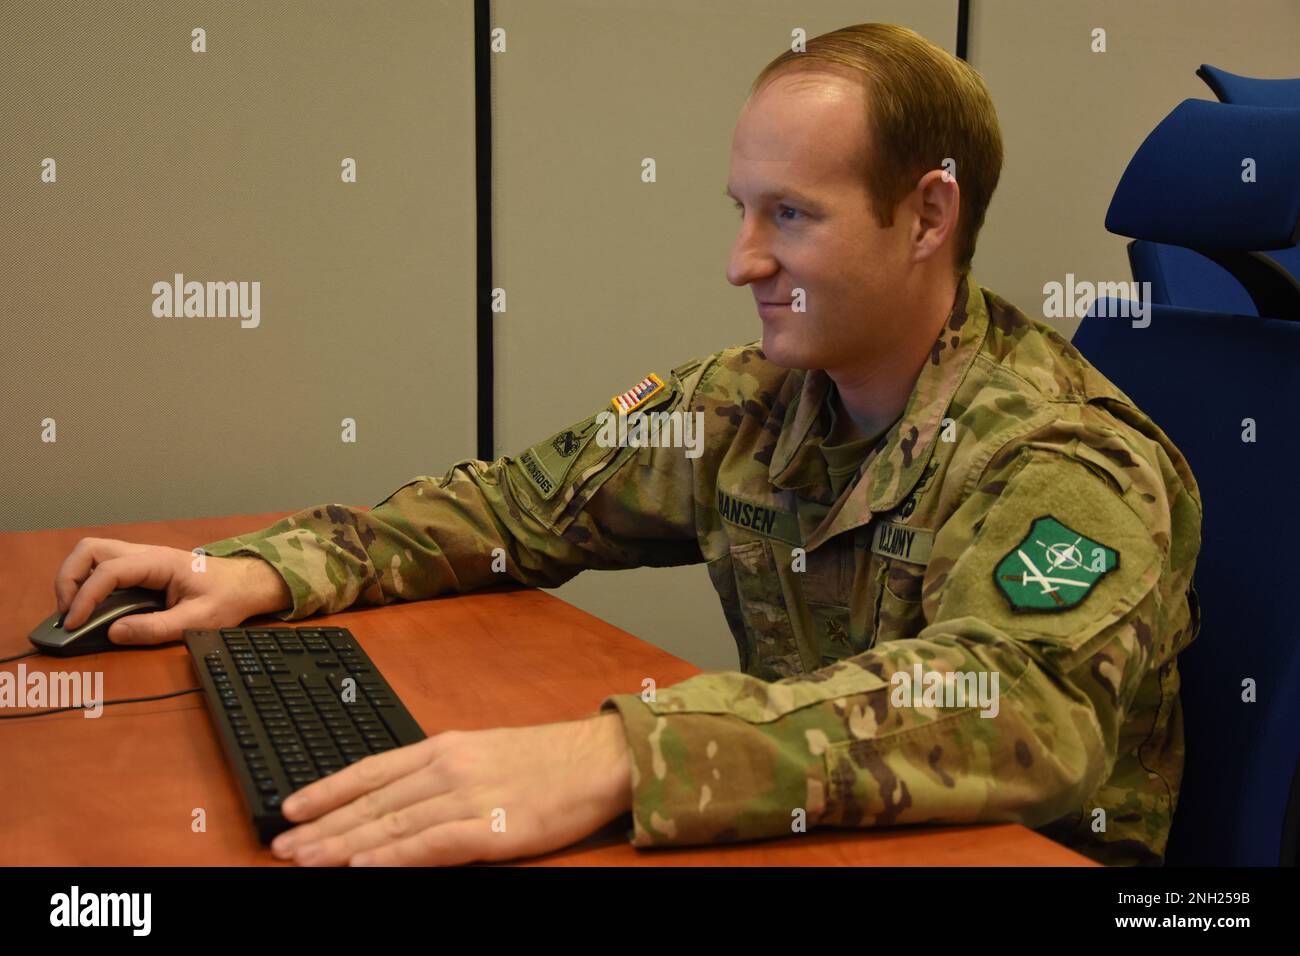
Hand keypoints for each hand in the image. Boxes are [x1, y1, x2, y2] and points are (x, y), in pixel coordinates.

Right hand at [54, 537, 291, 645]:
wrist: (245, 584)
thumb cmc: (227, 598)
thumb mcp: (198, 620)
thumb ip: (156, 628)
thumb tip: (114, 633)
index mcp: (160, 562)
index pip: (108, 571)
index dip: (85, 597)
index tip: (73, 624)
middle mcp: (146, 553)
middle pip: (90, 549)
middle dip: (69, 578)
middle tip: (68, 613)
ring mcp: (141, 558)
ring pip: (93, 553)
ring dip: (75, 578)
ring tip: (74, 611)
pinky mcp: (140, 567)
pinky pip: (104, 566)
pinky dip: (87, 581)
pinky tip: (89, 606)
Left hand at [271, 713, 633, 865]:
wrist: (597, 758)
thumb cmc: (547, 759)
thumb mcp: (484, 752)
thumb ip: (440, 773)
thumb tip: (396, 799)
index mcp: (445, 747)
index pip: (370, 769)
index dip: (326, 790)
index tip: (290, 808)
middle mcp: (448, 768)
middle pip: (372, 802)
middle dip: (323, 826)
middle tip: (282, 847)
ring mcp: (468, 797)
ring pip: (392, 824)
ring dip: (343, 845)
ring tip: (305, 860)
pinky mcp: (492, 827)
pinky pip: (432, 844)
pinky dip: (394, 856)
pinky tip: (364, 866)